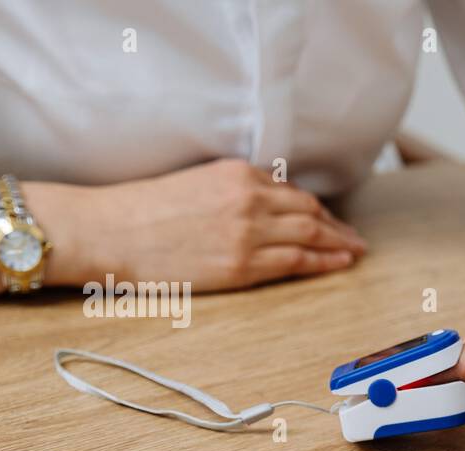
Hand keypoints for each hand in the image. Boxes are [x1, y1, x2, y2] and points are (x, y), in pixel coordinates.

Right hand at [40, 159, 365, 290]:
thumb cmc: (142, 210)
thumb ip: (233, 191)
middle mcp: (250, 198)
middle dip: (336, 226)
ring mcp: (248, 232)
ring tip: (355, 251)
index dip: (316, 209)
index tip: (330, 219)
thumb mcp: (196, 183)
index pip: (291, 192)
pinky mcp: (241, 264)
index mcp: (237, 173)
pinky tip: (340, 263)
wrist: (108, 231)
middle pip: (309, 213)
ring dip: (338, 244)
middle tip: (355, 238)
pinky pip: (296, 262)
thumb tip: (266, 207)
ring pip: (310, 236)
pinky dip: (324, 262)